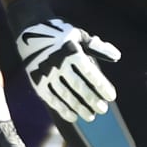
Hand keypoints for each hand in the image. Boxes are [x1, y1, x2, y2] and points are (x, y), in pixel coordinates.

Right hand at [7, 0, 120, 123]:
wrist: (30, 30)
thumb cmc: (61, 33)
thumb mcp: (79, 35)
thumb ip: (98, 46)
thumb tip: (117, 56)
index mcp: (71, 52)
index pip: (90, 73)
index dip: (101, 86)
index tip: (112, 96)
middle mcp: (58, 63)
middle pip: (78, 86)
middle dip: (92, 99)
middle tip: (103, 109)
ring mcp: (46, 74)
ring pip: (65, 95)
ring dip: (79, 107)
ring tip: (91, 116)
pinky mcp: (37, 81)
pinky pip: (51, 99)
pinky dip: (62, 109)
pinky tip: (73, 116)